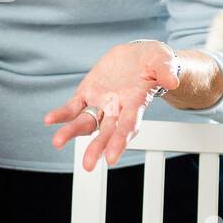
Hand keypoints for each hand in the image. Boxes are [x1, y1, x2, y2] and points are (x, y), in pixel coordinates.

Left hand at [44, 41, 180, 171]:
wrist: (138, 56)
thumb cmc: (154, 62)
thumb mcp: (162, 60)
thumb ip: (165, 70)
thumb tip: (172, 81)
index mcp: (135, 103)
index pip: (128, 126)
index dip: (120, 141)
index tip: (112, 158)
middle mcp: (117, 109)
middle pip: (106, 132)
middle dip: (97, 147)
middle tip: (88, 165)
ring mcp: (100, 102)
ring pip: (85, 122)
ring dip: (71, 132)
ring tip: (57, 142)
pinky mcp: (87, 92)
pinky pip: (73, 106)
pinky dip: (62, 114)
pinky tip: (49, 120)